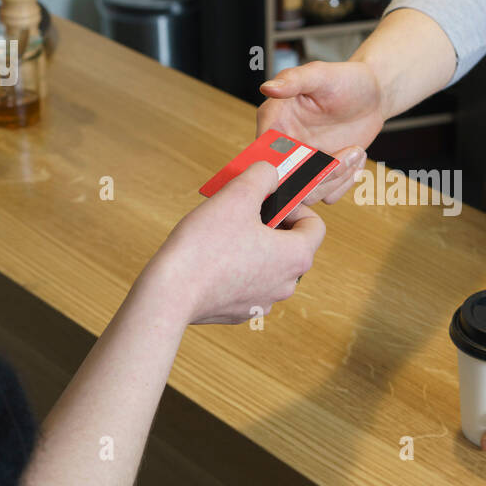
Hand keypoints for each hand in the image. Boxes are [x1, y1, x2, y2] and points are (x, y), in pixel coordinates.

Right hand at [144, 161, 325, 324]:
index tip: (269, 201)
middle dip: (271, 225)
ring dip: (254, 247)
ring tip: (225, 234)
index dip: (294, 206)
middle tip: (244, 213)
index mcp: (296, 256)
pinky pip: (248, 284)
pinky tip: (213, 260)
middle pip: (291, 245)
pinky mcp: (242, 313)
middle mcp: (287, 284)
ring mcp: (265, 302)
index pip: (315, 225)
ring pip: (269, 265)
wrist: (170, 294)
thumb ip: (262, 175)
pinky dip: (237, 269)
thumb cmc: (205, 246)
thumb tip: (270, 173)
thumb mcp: (237, 195)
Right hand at [257, 60, 384, 203]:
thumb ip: (293, 80)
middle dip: (320, 174)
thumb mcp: (320, 74)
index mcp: (274, 121)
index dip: (279, 164)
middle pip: (286, 181)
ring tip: (356, 151)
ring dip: (337, 178)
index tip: (309, 159)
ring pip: (308, 194)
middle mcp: (284, 147)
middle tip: (350, 152)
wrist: (372, 95)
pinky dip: (346, 182)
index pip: (263, 152)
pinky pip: (328, 196)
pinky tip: (356, 156)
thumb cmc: (345, 79)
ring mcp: (302, 165)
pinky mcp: (322, 176)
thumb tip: (267, 87)